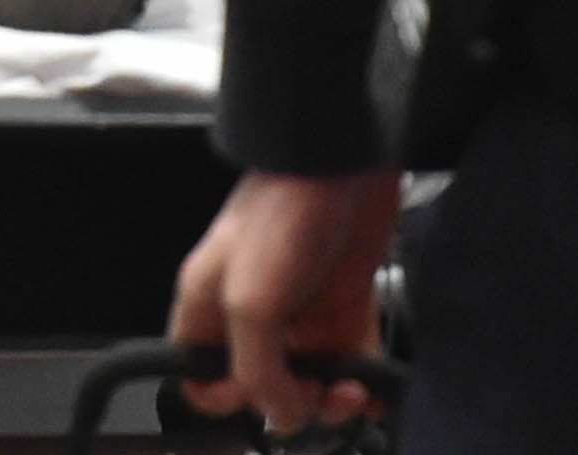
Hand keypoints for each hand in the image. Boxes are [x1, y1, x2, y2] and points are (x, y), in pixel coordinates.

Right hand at [170, 168, 403, 436]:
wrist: (340, 162)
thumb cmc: (281, 217)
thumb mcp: (250, 299)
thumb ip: (257, 368)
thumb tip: (280, 416)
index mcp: (210, 310)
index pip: (199, 377)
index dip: (223, 398)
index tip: (254, 398)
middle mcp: (253, 317)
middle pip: (263, 387)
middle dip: (292, 404)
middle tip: (319, 395)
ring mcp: (301, 312)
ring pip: (311, 381)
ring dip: (333, 400)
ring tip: (354, 390)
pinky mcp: (344, 303)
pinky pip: (352, 359)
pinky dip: (366, 382)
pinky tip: (378, 391)